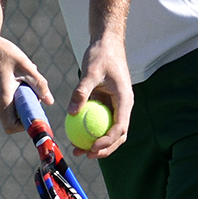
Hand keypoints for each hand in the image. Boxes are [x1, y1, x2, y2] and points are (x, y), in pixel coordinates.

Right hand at [0, 31, 50, 133]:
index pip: (12, 127)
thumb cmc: (1, 53)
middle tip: (30, 86)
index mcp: (1, 98)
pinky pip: (4, 100)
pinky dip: (12, 91)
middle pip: (14, 116)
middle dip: (26, 104)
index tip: (36, 112)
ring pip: (10, 106)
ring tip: (19, 75)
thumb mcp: (24, 65)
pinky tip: (12, 74)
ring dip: (20, 95)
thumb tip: (49, 101)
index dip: (25, 125)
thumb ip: (39, 84)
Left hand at [69, 35, 132, 158]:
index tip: (92, 147)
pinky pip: (100, 121)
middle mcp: (124, 105)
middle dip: (105, 149)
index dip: (108, 141)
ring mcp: (116, 105)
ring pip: (110, 131)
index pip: (120, 127)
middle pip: (119, 135)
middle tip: (86, 155)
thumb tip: (72, 112)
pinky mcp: (108, 103)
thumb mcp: (90, 71)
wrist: (107, 43)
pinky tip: (75, 135)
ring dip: (97, 143)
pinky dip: (90, 130)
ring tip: (79, 151)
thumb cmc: (101, 55)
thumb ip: (82, 92)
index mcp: (125, 100)